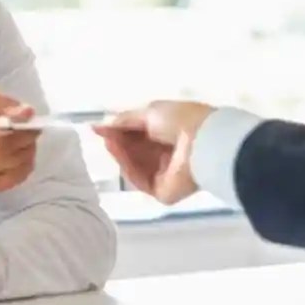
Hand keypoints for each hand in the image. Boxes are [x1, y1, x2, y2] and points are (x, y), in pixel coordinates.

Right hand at [0, 88, 40, 191]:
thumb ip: (5, 105)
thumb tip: (29, 114)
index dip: (20, 132)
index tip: (31, 119)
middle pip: (9, 156)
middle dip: (27, 140)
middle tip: (28, 128)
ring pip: (16, 168)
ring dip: (28, 151)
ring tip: (21, 139)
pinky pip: (15, 179)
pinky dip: (24, 165)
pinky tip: (18, 154)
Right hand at [94, 100, 215, 204]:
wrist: (203, 140)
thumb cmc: (181, 120)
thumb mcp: (150, 112)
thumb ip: (125, 120)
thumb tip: (100, 126)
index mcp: (171, 134)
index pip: (141, 136)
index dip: (120, 132)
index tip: (101, 129)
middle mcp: (169, 156)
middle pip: (136, 152)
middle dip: (119, 143)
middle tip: (106, 136)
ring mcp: (166, 176)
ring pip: (134, 167)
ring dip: (121, 154)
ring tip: (111, 142)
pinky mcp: (163, 192)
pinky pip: (139, 181)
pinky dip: (128, 168)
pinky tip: (120, 155)